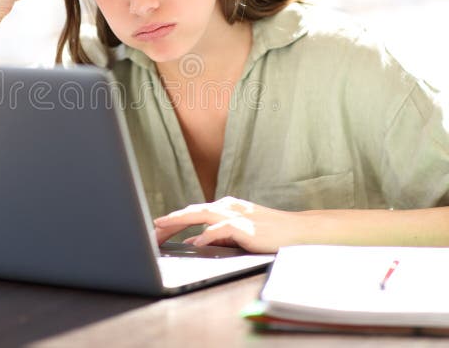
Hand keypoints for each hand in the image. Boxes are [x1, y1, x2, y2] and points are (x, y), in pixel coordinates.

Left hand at [153, 196, 297, 252]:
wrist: (297, 232)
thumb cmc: (268, 233)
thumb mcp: (236, 235)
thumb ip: (215, 237)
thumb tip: (192, 242)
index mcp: (224, 207)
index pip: (192, 212)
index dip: (173, 220)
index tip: (155, 229)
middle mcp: (227, 207)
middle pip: (192, 211)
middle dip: (170, 220)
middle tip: (151, 229)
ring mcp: (236, 214)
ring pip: (201, 214)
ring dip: (179, 221)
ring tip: (162, 229)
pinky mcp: (245, 226)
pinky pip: (221, 229)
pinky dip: (207, 235)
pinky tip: (195, 243)